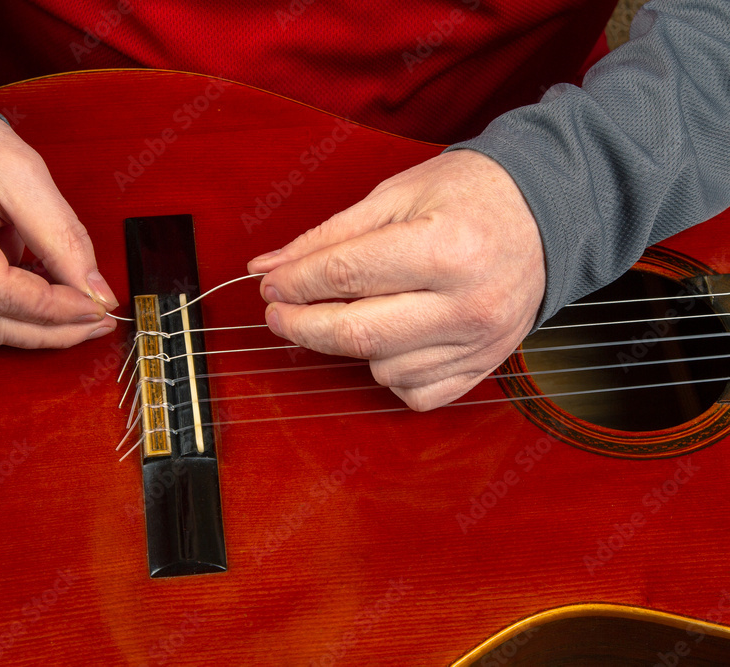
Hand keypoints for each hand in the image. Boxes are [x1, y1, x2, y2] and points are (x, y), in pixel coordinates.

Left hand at [247, 150, 544, 410]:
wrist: (548, 215)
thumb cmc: (473, 196)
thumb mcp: (397, 194)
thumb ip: (329, 235)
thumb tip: (268, 268)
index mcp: (446, 248)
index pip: (344, 276)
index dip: (294, 282)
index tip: (269, 282)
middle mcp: (467, 303)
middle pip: (355, 333)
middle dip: (300, 324)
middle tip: (279, 310)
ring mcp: (479, 342)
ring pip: (379, 367)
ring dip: (351, 344)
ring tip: (360, 308)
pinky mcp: (483, 367)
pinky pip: (413, 393)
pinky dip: (390, 370)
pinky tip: (394, 336)